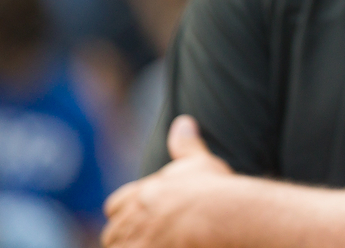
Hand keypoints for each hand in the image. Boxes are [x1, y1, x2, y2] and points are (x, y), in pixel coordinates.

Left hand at [103, 116, 234, 247]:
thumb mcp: (199, 162)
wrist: (220, 215)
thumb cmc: (212, 188)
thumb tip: (183, 121)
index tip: (140, 214)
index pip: (115, 205)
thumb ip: (185, 144)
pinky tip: (157, 247)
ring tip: (148, 243)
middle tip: (144, 236)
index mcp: (141, 193)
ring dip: (129, 245)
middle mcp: (133, 218)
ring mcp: (138, 241)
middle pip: (113, 233)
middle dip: (125, 234)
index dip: (126, 211)